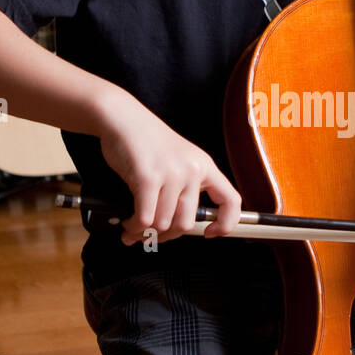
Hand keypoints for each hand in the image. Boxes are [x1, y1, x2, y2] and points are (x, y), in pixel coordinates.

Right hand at [97, 97, 241, 244]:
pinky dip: (135, 227)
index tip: (210, 233)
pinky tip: (128, 224)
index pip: (231, 200)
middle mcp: (193, 170)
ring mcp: (172, 174)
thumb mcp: (178, 160)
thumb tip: (175, 227)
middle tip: (151, 235)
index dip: (226, 223)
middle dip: (166, 236)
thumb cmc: (146, 141)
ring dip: (145, 233)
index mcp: (205, 166)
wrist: (123, 118)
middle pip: (186, 223)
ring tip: (133, 230)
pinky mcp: (148, 177)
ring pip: (163, 224)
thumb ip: (184, 187)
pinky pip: (145, 218)